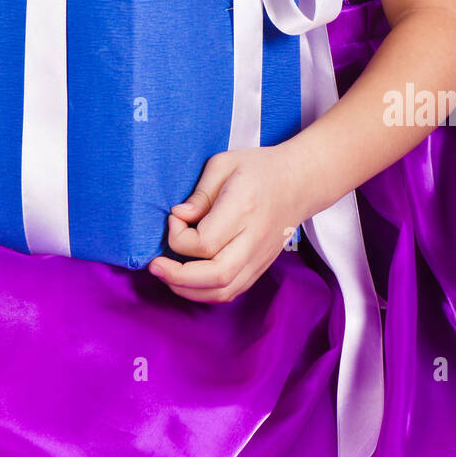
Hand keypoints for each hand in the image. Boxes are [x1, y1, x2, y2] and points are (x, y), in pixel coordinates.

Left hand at [147, 144, 302, 302]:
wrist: (300, 182)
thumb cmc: (259, 168)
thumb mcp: (224, 164)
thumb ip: (199, 193)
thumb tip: (179, 216)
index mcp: (243, 207)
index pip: (205, 242)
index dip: (178, 237)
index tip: (174, 218)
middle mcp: (254, 238)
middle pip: (216, 275)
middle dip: (177, 277)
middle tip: (155, 265)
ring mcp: (260, 257)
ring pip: (224, 291)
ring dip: (189, 291)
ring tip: (167, 277)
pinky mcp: (261, 266)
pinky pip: (233, 291)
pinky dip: (206, 293)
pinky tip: (189, 281)